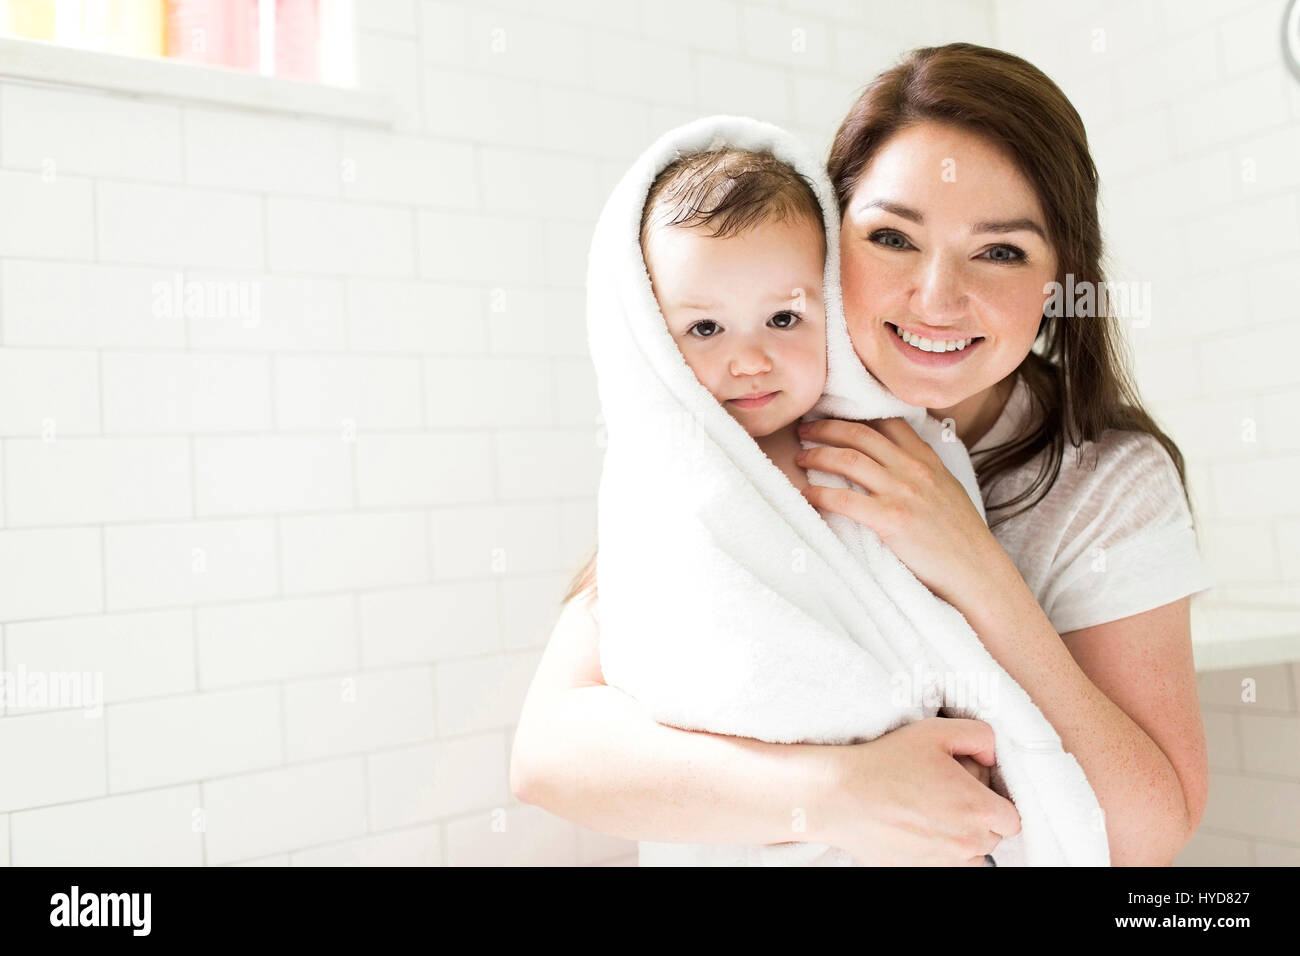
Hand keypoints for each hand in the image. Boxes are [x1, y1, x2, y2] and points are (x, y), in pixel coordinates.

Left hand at [795, 416, 998, 606]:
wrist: (976, 571)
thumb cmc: (959, 537)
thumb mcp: (945, 489)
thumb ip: (920, 470)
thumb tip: (891, 461)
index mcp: (927, 459)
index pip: (888, 421)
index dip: (855, 413)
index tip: (832, 413)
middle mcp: (913, 468)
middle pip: (860, 433)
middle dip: (827, 427)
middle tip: (805, 430)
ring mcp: (902, 491)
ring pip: (848, 459)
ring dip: (817, 455)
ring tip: (800, 457)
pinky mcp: (891, 519)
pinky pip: (844, 499)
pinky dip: (819, 494)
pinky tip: (806, 495)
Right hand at [815, 717, 1019, 865]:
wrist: (839, 797)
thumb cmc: (886, 763)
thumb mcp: (935, 732)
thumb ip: (980, 736)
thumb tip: (993, 756)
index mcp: (978, 810)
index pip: (1012, 818)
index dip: (995, 799)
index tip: (974, 787)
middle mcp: (966, 843)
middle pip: (992, 836)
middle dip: (978, 815)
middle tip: (946, 791)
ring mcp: (943, 863)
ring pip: (970, 854)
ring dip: (960, 836)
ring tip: (930, 810)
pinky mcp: (920, 871)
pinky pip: (944, 864)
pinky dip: (937, 848)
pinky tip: (915, 825)